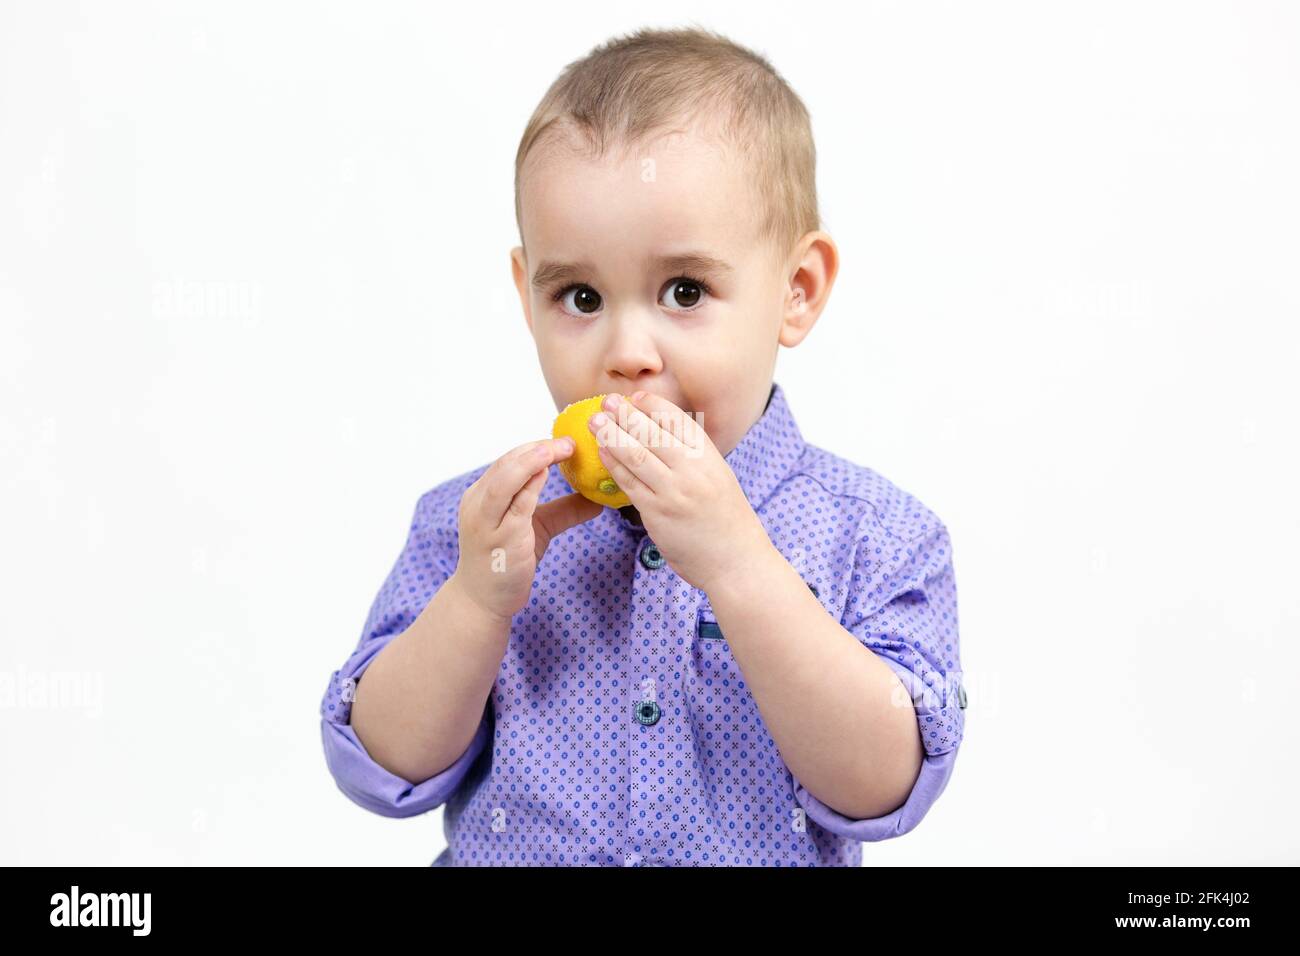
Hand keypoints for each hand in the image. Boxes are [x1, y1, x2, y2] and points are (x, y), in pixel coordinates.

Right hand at [452, 437, 601, 622]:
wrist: (482, 601)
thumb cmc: (505, 562)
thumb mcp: (537, 529)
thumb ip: (563, 511)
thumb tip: (597, 498)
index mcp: (483, 496)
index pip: (508, 461)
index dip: (534, 447)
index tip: (563, 441)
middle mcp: (479, 504)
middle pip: (506, 464)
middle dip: (536, 448)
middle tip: (568, 441)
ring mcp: (487, 521)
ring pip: (504, 480)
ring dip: (531, 460)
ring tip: (559, 448)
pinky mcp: (500, 539)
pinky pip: (515, 506)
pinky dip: (530, 486)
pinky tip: (547, 474)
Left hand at [590, 391, 773, 593]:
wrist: (736, 561)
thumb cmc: (727, 520)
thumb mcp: (718, 478)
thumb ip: (694, 457)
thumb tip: (663, 434)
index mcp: (709, 458)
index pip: (677, 421)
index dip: (653, 406)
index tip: (635, 397)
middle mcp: (692, 471)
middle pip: (652, 433)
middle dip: (625, 415)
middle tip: (606, 401)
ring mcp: (673, 492)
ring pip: (635, 455)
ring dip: (611, 435)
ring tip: (595, 423)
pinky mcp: (656, 514)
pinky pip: (629, 484)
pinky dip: (613, 465)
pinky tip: (602, 453)